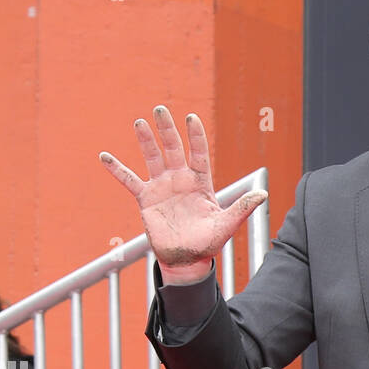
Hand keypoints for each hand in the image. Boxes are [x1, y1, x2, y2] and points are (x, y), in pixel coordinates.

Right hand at [98, 106, 266, 282]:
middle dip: (168, 129)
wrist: (186, 260)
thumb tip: (264, 195)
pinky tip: (104, 157)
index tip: (191, 118)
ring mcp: (162, 187)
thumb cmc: (208, 242)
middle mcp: (180, 180)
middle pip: (174, 148)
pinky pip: (129, 181)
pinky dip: (117, 170)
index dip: (195, 136)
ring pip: (152, 158)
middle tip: (161, 109)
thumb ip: (242, 208)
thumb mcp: (226, 225)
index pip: (198, 153)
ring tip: (140, 122)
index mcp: (200, 182)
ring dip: (146, 140)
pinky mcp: (146, 199)